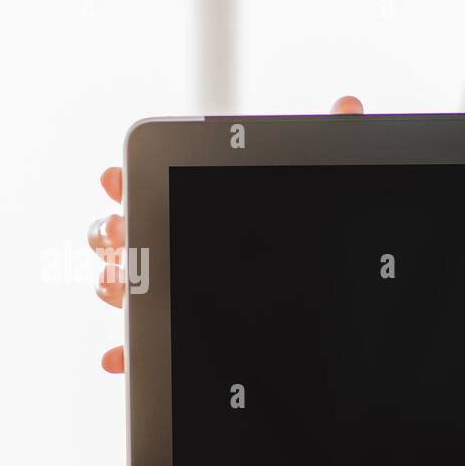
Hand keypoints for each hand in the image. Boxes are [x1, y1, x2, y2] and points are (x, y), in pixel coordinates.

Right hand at [88, 95, 366, 371]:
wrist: (337, 300)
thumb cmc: (316, 236)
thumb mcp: (322, 186)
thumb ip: (333, 143)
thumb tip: (350, 106)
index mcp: (198, 205)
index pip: (150, 185)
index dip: (127, 181)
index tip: (116, 179)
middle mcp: (179, 247)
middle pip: (122, 237)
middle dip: (114, 233)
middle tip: (124, 232)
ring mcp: (176, 292)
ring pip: (123, 286)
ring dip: (116, 285)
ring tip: (125, 285)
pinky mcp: (183, 336)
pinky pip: (145, 351)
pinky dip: (129, 355)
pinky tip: (120, 359)